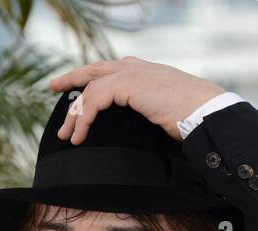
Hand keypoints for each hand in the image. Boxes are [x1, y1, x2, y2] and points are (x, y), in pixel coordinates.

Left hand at [50, 57, 225, 141]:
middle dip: (73, 79)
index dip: (89, 77)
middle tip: (54, 87)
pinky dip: (84, 119)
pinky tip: (79, 135)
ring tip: (67, 135)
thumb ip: (143, 109)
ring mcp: (130, 73)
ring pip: (90, 90)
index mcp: (142, 71)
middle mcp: (134, 67)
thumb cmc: (188, 118)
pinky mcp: (128, 83)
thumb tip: (129, 128)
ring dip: (75, 115)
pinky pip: (94, 100)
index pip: (109, 70)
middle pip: (94, 71)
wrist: (203, 112)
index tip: (74, 85)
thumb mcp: (159, 111)